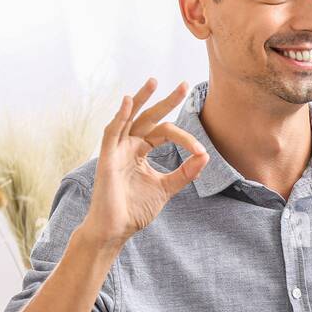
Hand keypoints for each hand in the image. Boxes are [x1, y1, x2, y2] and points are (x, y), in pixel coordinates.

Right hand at [80, 78, 208, 250]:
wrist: (116, 230)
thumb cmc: (135, 210)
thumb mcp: (167, 188)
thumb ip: (185, 173)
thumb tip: (206, 156)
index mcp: (140, 151)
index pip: (164, 132)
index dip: (184, 138)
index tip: (201, 151)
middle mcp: (127, 146)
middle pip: (148, 117)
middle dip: (166, 101)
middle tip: (185, 85)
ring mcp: (116, 150)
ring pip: (128, 118)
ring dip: (140, 98)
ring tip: (154, 81)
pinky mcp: (106, 158)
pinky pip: (111, 132)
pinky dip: (119, 116)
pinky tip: (128, 101)